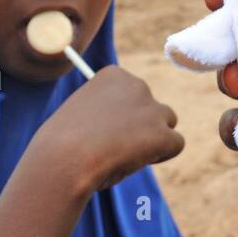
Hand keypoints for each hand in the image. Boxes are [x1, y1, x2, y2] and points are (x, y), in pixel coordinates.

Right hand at [33, 65, 184, 198]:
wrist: (64, 159)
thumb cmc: (62, 143)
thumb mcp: (81, 114)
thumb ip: (107, 112)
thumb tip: (128, 129)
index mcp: (114, 75)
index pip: (133, 93)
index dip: (124, 115)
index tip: (106, 130)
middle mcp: (137, 85)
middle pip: (152, 107)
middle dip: (141, 127)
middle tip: (116, 148)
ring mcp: (152, 108)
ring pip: (167, 123)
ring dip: (153, 139)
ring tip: (126, 155)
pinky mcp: (163, 133)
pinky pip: (176, 144)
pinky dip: (161, 155)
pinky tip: (137, 161)